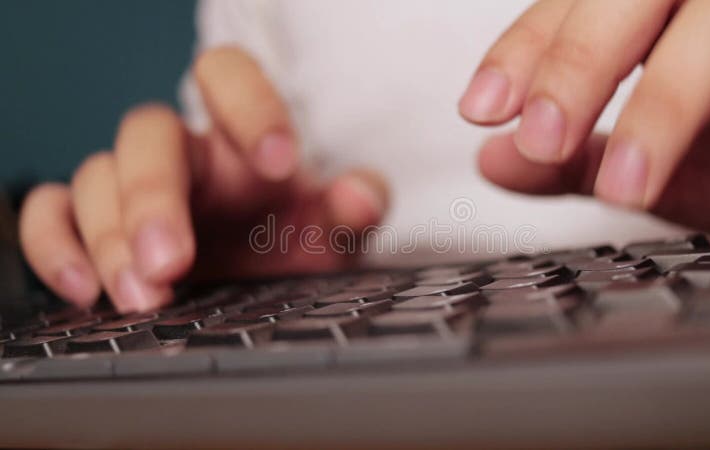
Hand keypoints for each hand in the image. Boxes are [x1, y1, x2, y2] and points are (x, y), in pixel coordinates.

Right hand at [19, 47, 387, 312]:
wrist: (268, 282)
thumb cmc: (295, 242)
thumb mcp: (333, 231)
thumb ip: (353, 208)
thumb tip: (361, 197)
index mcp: (241, 136)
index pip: (228, 76)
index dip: (251, 105)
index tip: (280, 163)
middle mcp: (184, 154)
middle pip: (147, 136)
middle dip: (155, 198)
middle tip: (173, 261)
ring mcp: (133, 187)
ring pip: (94, 177)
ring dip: (109, 237)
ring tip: (143, 295)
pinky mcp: (95, 225)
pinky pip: (50, 212)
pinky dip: (53, 244)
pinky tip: (84, 289)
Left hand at [460, 0, 709, 230]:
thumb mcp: (662, 161)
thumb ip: (579, 161)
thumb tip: (494, 162)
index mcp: (661, 11)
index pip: (575, 11)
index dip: (526, 53)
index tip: (482, 108)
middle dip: (579, 64)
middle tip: (543, 138)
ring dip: (668, 99)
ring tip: (629, 180)